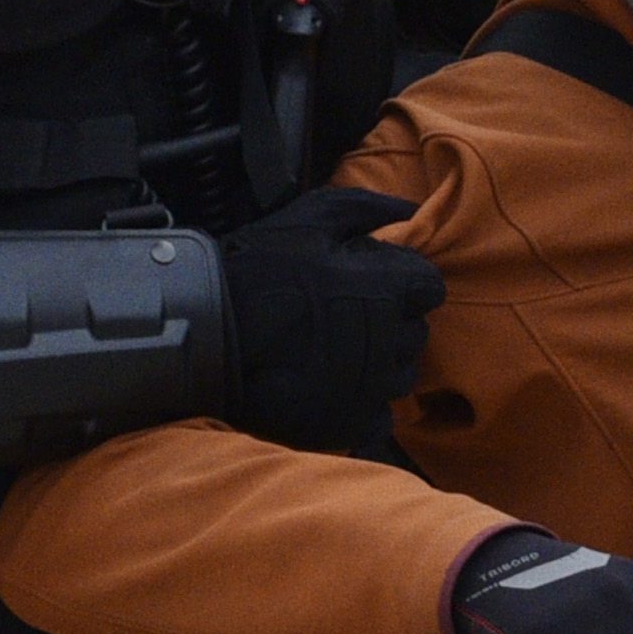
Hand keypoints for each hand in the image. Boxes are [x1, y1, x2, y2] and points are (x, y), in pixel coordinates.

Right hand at [221, 183, 447, 445]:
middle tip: (341, 315)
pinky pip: (378, 417)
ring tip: (331, 352)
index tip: (370, 281)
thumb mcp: (307, 219)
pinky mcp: (351, 425)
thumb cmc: (255, 271)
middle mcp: (390, 342)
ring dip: (377, 363)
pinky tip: (328, 388)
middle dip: (388, 321)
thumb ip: (366, 208)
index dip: (401, 281)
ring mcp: (372, 389)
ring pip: (399, 375)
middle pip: (415, 332)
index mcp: (387, 291)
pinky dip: (360, 405)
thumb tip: (411, 208)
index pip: (429, 286)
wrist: (203, 339)